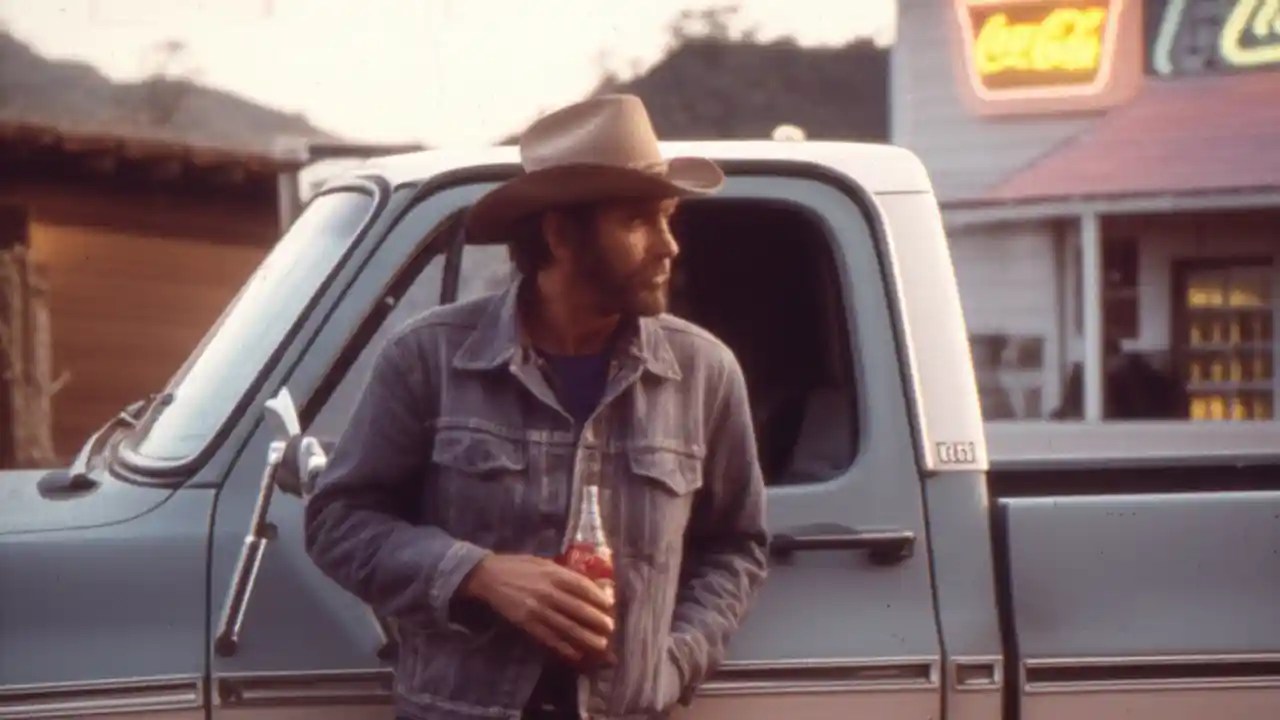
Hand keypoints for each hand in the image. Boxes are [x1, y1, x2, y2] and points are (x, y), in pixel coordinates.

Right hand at [460, 554, 615, 665]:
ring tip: (600, 644)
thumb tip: (589, 585)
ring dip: (585, 636)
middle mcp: (547, 592)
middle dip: (596, 620)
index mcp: (553, 573)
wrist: (489, 576)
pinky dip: (563, 646)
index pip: (581, 587)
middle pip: (577, 608)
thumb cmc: (519, 566)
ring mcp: (536, 609)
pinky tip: (575, 653)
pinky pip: (548, 637)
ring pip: (566, 626)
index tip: (610, 605)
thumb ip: (564, 573)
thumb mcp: (543, 562)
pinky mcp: (526, 623)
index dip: (597, 597)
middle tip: (610, 628)